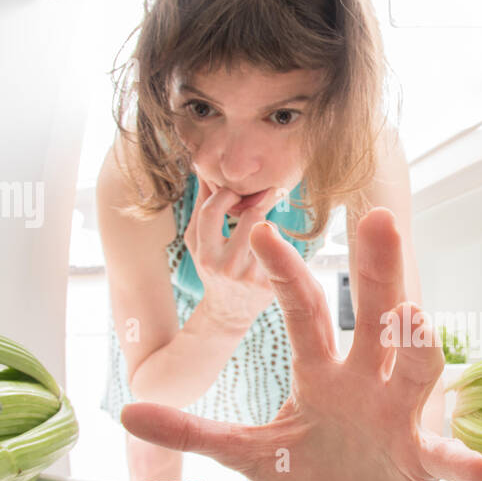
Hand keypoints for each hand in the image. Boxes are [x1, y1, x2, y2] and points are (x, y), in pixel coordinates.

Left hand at [121, 207, 481, 480]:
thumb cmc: (320, 470)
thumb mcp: (252, 454)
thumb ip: (195, 432)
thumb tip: (126, 410)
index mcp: (324, 373)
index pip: (305, 314)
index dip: (286, 275)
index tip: (261, 230)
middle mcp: (368, 380)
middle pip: (372, 316)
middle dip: (376, 270)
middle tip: (378, 218)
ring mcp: (401, 414)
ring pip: (416, 369)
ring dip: (420, 346)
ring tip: (414, 323)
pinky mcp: (424, 459)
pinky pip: (447, 456)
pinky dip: (467, 462)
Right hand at [185, 178, 280, 331]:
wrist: (229, 311)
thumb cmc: (212, 267)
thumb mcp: (197, 243)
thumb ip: (201, 207)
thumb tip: (204, 169)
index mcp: (205, 254)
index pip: (212, 211)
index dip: (225, 193)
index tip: (236, 189)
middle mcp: (227, 267)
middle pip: (251, 217)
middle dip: (260, 200)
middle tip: (269, 190)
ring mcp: (251, 277)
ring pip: (270, 230)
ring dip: (269, 222)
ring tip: (267, 222)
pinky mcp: (272, 285)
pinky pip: (283, 247)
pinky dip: (279, 240)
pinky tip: (275, 244)